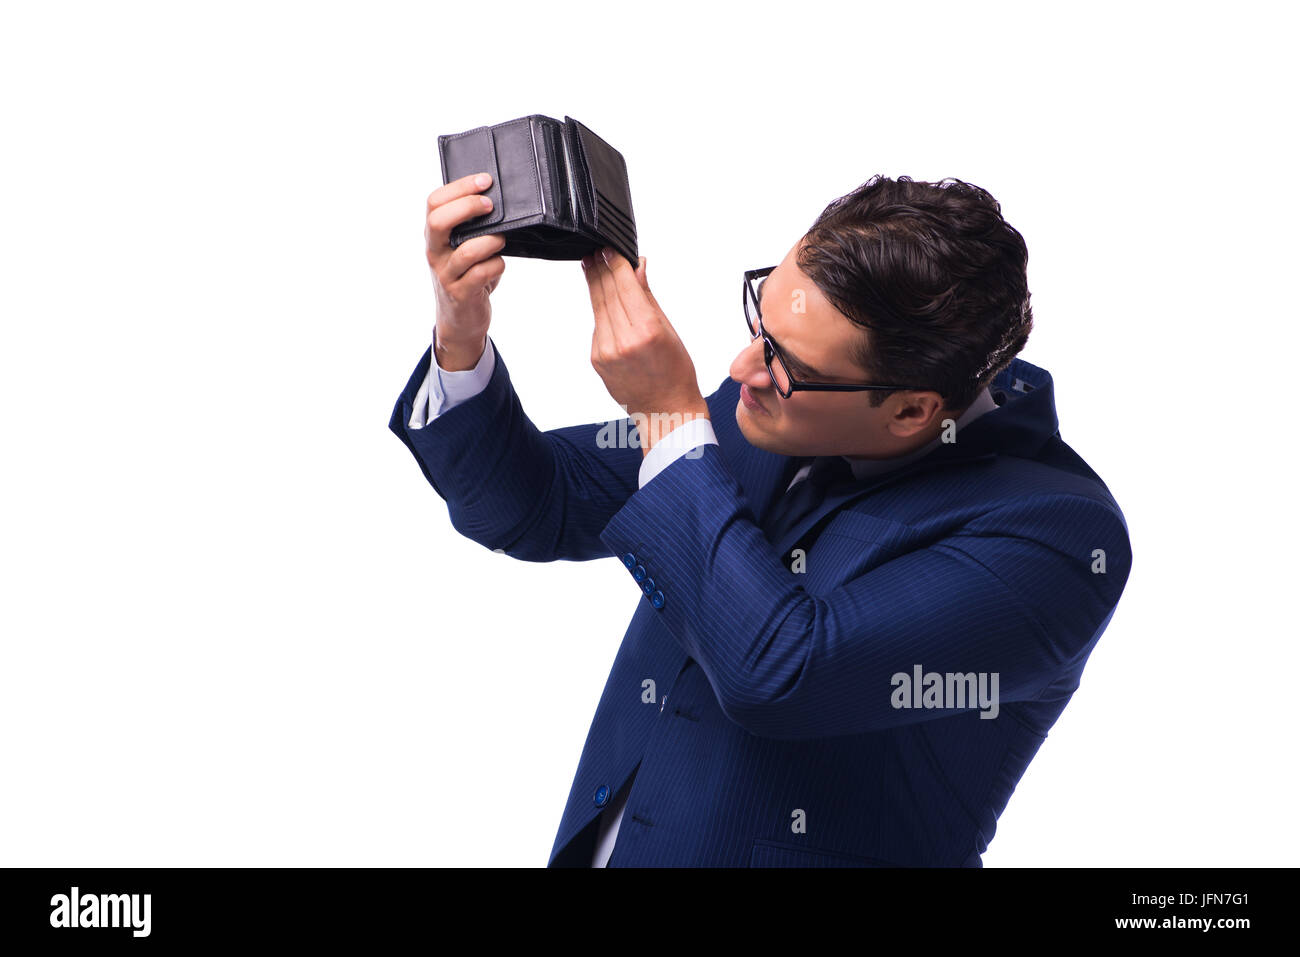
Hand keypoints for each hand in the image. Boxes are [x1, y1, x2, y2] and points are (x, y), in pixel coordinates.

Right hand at [425, 172, 507, 369]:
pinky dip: (497, 266)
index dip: (460, 187)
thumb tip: (497, 199)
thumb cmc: (467, 276)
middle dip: (468, 207)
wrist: (460, 320)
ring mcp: (446, 274)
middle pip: (438, 221)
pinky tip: (498, 265)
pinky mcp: (461, 293)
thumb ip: (472, 227)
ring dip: (491, 241)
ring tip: (501, 241)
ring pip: (467, 250)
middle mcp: (435, 252)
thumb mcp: (463, 248)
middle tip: (491, 206)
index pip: (434, 202)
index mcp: (435, 235)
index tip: (485, 180)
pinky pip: (482, 274)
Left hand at [582, 247, 708, 453]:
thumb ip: (647, 296)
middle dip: (600, 269)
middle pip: (606, 293)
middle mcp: (623, 340)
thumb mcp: (669, 330)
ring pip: (597, 308)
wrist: (664, 410)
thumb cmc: (675, 372)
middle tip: (595, 250)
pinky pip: (597, 326)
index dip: (615, 263)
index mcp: (646, 330)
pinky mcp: (597, 359)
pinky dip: (600, 310)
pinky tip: (601, 297)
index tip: (609, 248)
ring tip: (592, 265)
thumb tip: (638, 267)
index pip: (624, 285)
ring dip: (595, 284)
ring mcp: (606, 351)